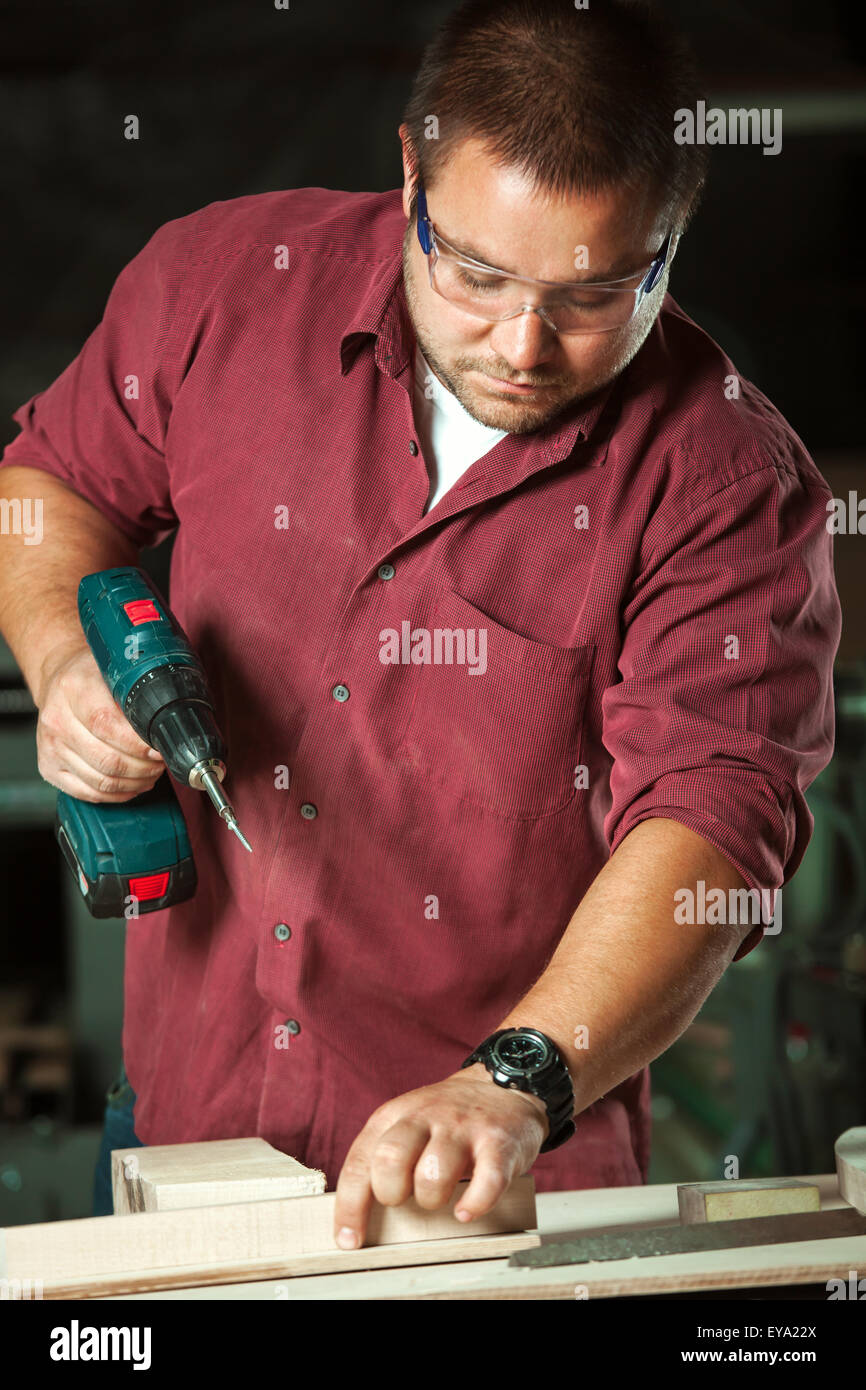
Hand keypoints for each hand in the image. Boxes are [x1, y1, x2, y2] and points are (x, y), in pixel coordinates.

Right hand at [36, 645, 163, 800]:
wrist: (57, 683)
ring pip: (101, 780)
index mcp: (73, 689)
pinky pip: (88, 793)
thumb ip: (135, 694)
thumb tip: (165, 722)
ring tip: (150, 773)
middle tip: (160, 762)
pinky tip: (132, 784)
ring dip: (134, 782)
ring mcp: (50, 747)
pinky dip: (117, 794)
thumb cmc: (89, 678)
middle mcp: (56, 719)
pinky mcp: (49, 769)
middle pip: (107, 759)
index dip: (138, 745)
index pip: (106, 725)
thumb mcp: (113, 671)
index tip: (159, 749)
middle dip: (143, 767)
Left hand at [333, 1063, 548, 1248]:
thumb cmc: (449, 1118)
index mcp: (395, 1116)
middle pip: (391, 1159)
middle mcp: (426, 1117)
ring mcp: (463, 1128)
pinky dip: (475, 1203)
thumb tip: (358, 1217)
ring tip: (441, 1198)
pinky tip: (467, 1210)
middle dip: (392, 1193)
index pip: (360, 1162)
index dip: (350, 1206)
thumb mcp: (408, 1123)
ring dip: (432, 1199)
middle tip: (405, 1200)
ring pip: (434, 1172)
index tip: (349, 1240)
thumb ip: (384, 1157)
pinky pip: (486, 1181)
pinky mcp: (499, 1142)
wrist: (503, 1085)